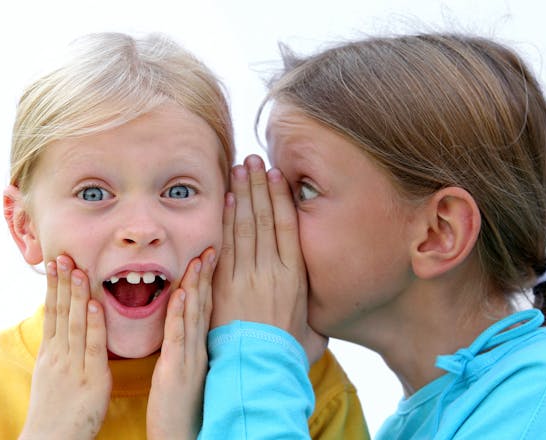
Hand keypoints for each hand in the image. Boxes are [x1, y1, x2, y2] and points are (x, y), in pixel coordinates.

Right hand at [19, 255, 111, 439]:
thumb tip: (61, 330)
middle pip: (61, 312)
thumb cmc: (54, 412)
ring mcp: (73, 365)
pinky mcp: (91, 378)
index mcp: (50, 353)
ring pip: (75, 323)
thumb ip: (59, 351)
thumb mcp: (51, 376)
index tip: (56, 263)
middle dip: (63, 282)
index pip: (53, 312)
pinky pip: (93, 346)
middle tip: (64, 255)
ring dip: (77, 295)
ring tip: (78, 269)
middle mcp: (59, 355)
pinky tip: (96, 304)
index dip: (54, 287)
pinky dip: (94, 324)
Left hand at [147, 247, 215, 439]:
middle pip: (204, 305)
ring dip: (197, 284)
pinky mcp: (176, 370)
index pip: (206, 308)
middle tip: (212, 246)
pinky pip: (179, 337)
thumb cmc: (184, 409)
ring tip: (201, 258)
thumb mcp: (190, 374)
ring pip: (194, 315)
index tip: (210, 255)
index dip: (208, 281)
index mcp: (200, 348)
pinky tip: (183, 292)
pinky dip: (181, 313)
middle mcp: (199, 349)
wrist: (183, 439)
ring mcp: (190, 358)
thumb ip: (191, 350)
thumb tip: (193, 332)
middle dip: (207, 274)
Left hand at [212, 155, 326, 362]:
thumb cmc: (288, 351)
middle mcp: (273, 269)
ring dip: (241, 195)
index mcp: (296, 275)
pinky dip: (226, 220)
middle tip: (251, 159)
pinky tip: (225, 199)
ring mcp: (247, 274)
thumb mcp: (313, 326)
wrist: (258, 369)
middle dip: (257, 186)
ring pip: (245, 225)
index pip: (287, 225)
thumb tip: (320, 297)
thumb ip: (313, 305)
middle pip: (264, 218)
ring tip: (238, 169)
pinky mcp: (225, 283)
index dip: (281, 197)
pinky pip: (226, 244)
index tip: (276, 174)